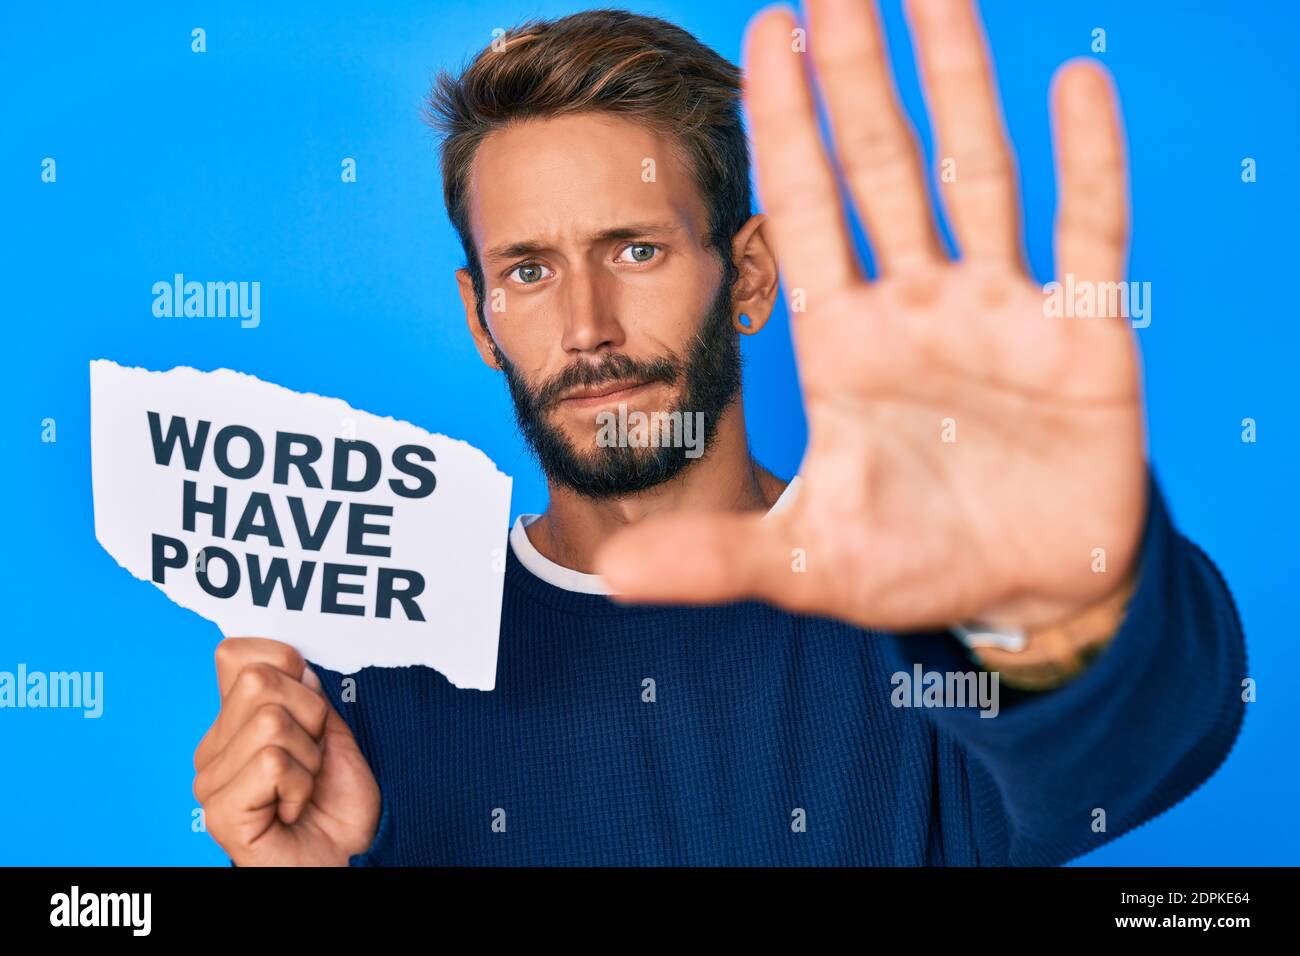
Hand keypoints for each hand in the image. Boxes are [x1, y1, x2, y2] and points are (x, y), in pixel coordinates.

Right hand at [194, 637, 379, 865]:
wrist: (348, 859)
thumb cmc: (340, 806)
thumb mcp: (330, 734)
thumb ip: (307, 696)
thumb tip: (293, 665)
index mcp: (234, 723)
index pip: (235, 653)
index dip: (286, 664)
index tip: (311, 707)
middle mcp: (213, 750)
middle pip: (258, 680)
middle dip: (308, 714)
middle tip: (312, 757)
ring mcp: (211, 782)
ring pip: (270, 722)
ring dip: (308, 757)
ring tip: (304, 787)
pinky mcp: (219, 813)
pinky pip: (272, 764)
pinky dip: (301, 785)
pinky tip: (293, 809)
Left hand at [597, 0, 1146, 631]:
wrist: (1027, 597)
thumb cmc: (915, 569)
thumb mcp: (807, 562)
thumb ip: (716, 557)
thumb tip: (613, 578)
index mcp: (845, 345)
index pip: (805, 212)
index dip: (786, 125)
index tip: (765, 35)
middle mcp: (917, 309)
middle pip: (881, 168)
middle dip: (856, 76)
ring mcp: (1001, 313)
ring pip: (979, 173)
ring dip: (961, 83)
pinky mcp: (1084, 338)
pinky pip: (1090, 234)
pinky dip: (1088, 164)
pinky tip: (1076, 85)